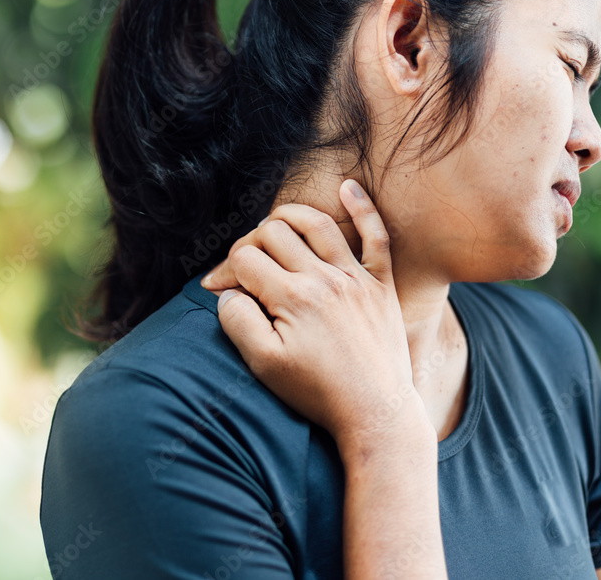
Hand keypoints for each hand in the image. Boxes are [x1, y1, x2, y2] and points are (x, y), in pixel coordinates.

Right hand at [201, 179, 431, 452]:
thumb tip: (228, 292)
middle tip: (244, 266)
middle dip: (250, 244)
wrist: (375, 413)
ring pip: (317, 223)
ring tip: (273, 224)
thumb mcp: (264, 363)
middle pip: (274, 234)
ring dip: (289, 216)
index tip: (220, 290)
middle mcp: (324, 278)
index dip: (224, 271)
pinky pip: (376, 235)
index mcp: (291, 297)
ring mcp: (356, 278)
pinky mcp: (381, 285)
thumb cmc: (315, 392)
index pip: (245, 259)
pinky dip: (363, 208)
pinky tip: (348, 188)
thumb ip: (238, 321)